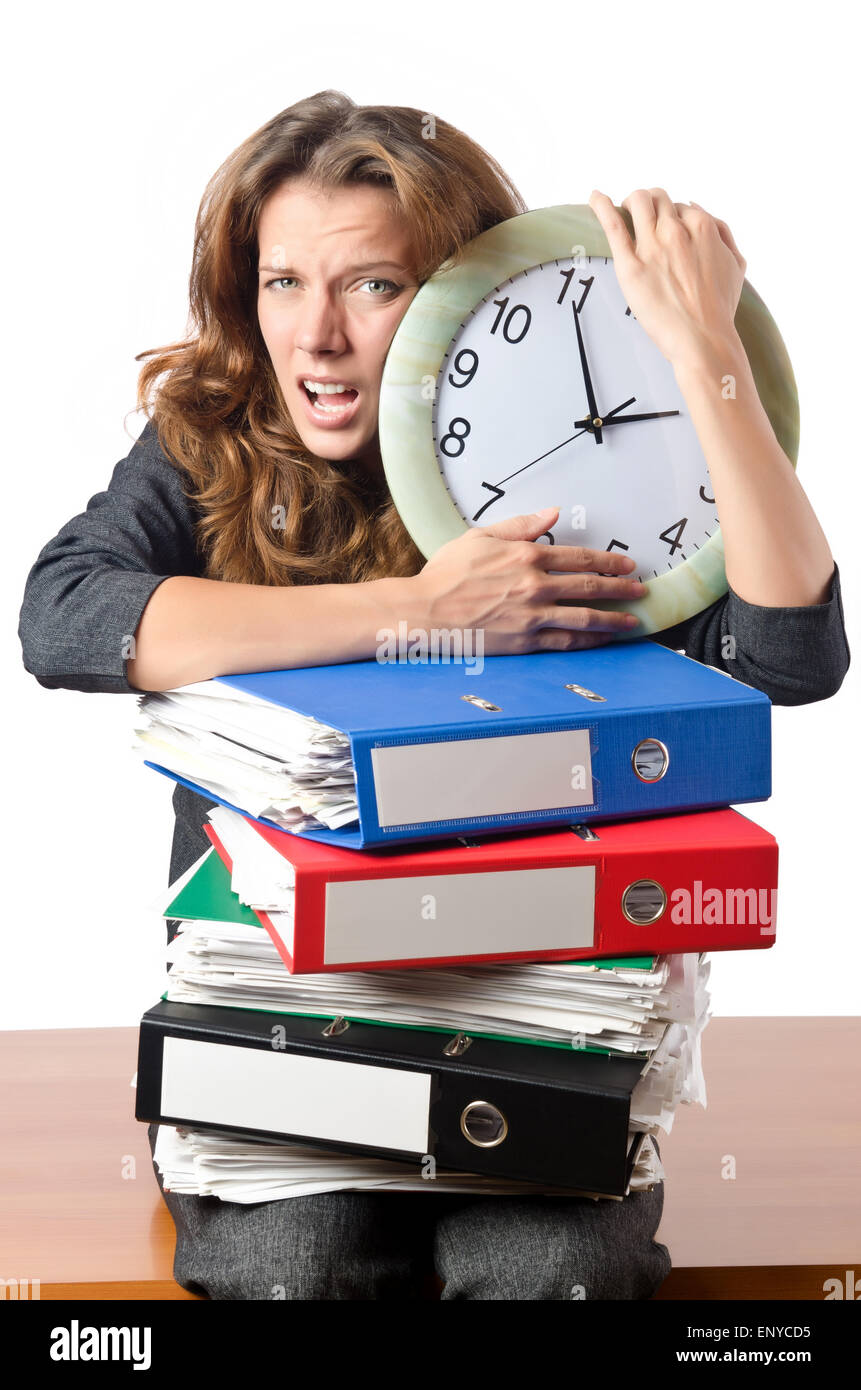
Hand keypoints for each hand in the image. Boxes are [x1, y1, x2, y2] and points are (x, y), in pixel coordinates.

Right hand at [411, 507, 645, 653]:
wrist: (424, 610)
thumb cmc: (446, 574)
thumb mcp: (480, 536)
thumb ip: (519, 525)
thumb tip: (551, 513)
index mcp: (526, 556)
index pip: (579, 558)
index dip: (608, 562)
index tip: (627, 565)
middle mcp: (535, 585)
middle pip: (590, 586)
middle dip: (621, 588)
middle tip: (640, 590)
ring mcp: (532, 615)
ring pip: (585, 616)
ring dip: (613, 619)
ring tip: (632, 621)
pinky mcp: (524, 641)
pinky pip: (566, 641)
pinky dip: (589, 641)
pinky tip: (603, 640)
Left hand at [588, 187, 746, 367]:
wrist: (703, 339)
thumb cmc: (719, 308)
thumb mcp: (736, 263)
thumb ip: (722, 233)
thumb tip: (698, 208)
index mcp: (703, 227)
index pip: (681, 206)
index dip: (673, 217)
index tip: (667, 230)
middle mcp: (677, 231)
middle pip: (658, 199)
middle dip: (652, 204)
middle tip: (643, 217)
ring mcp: (652, 246)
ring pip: (638, 203)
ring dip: (631, 203)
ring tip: (625, 211)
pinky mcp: (631, 265)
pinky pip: (613, 225)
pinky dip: (602, 206)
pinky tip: (595, 197)